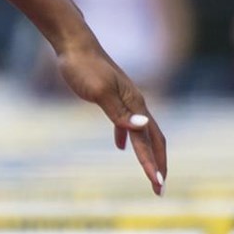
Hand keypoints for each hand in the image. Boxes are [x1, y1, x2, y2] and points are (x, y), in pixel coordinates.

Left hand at [55, 40, 167, 195]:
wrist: (74, 45)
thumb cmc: (83, 67)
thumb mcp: (98, 92)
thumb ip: (119, 112)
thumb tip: (143, 126)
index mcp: (135, 104)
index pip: (147, 141)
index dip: (152, 165)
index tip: (158, 186)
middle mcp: (136, 103)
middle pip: (154, 139)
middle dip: (158, 164)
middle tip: (159, 189)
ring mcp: (126, 100)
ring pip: (143, 132)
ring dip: (147, 154)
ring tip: (150, 172)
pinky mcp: (114, 97)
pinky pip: (126, 123)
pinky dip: (127, 138)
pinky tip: (120, 147)